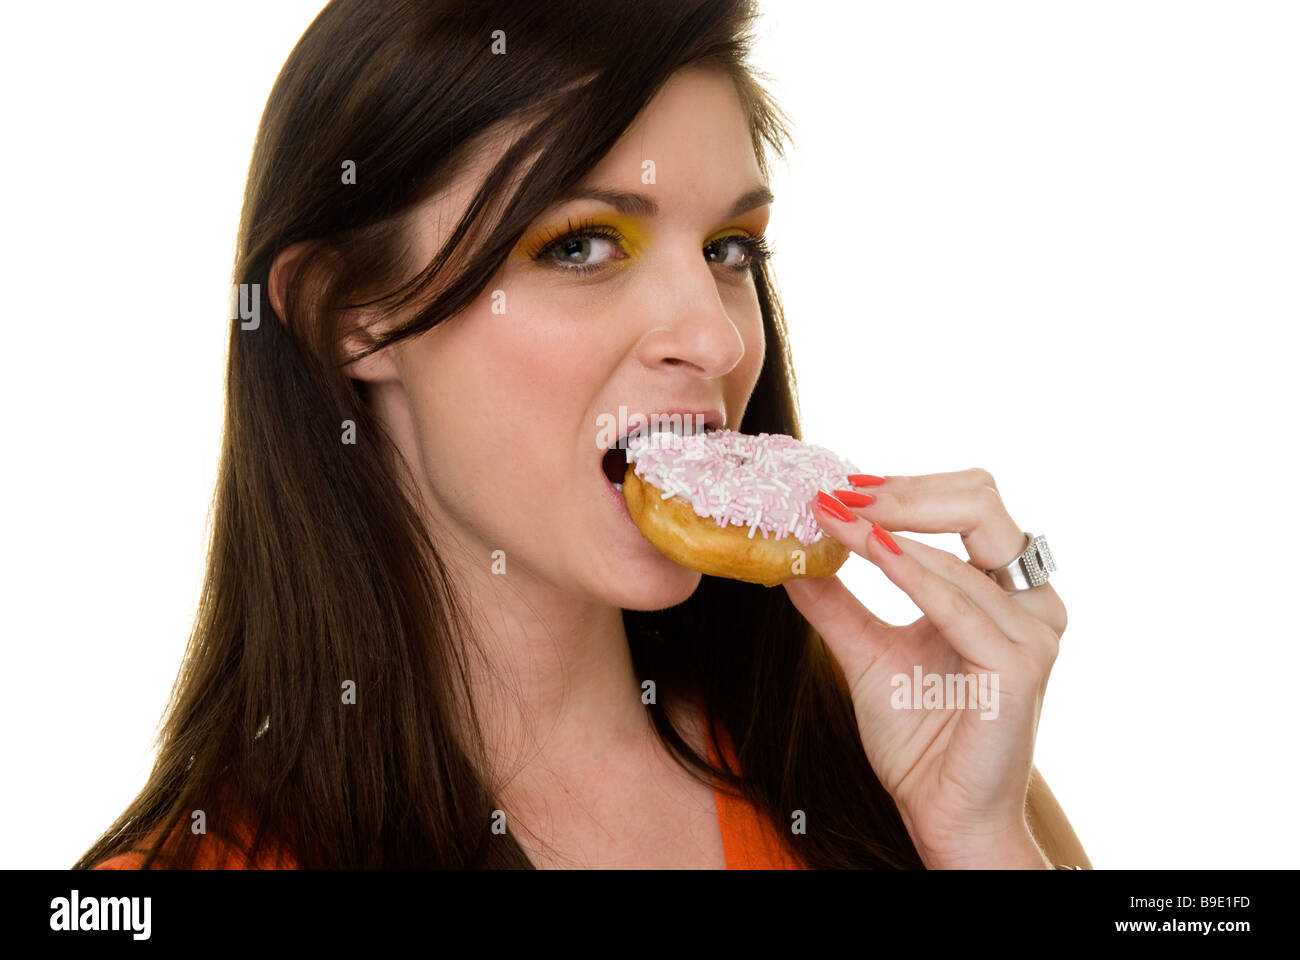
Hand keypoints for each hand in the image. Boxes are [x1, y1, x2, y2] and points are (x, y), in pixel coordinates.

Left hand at [783, 469, 1066, 868]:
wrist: (940, 812)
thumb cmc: (920, 737)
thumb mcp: (866, 652)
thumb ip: (836, 601)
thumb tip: (792, 552)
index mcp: (1002, 589)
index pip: (967, 503)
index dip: (905, 486)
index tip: (838, 486)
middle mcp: (1029, 601)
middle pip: (982, 500)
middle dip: (905, 491)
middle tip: (840, 492)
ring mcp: (1033, 631)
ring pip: (962, 548)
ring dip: (890, 528)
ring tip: (833, 520)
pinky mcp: (1020, 666)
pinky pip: (960, 602)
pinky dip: (911, 571)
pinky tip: (870, 550)